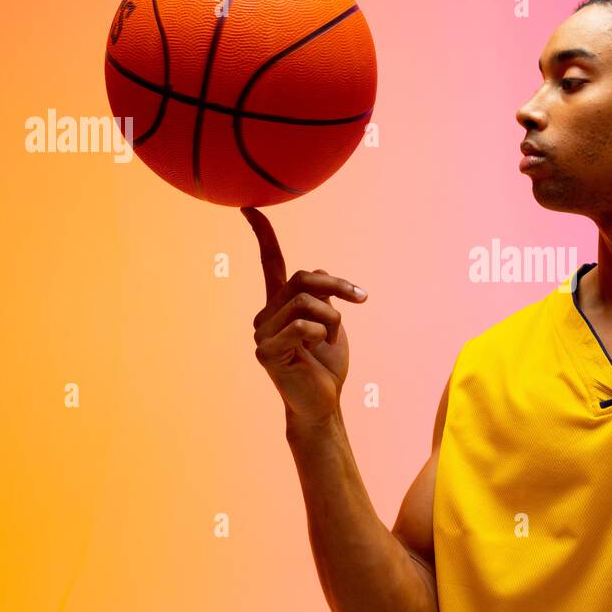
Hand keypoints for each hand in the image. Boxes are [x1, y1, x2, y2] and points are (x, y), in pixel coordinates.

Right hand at [242, 207, 367, 424]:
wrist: (323, 402)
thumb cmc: (326, 364)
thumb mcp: (331, 321)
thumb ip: (323, 295)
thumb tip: (317, 273)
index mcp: (280, 304)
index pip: (270, 263)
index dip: (263, 235)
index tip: (250, 208)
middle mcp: (265, 315)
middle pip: (302, 279)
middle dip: (337, 285)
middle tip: (360, 297)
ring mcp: (262, 333)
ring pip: (306, 302)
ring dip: (332, 318)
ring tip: (332, 338)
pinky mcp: (266, 352)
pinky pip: (301, 326)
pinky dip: (321, 334)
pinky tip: (318, 348)